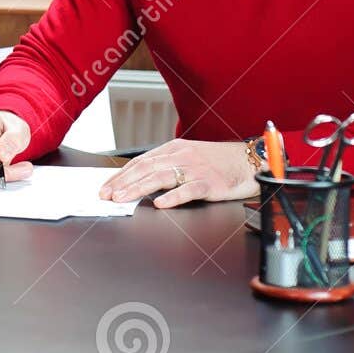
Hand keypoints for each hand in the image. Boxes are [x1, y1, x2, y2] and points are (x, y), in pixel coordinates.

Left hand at [97, 139, 259, 208]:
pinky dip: (173, 196)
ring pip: (161, 177)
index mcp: (173, 149)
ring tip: (122, 198)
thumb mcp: (188, 157)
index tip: (105, 187)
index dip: (120, 175)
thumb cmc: (218, 162)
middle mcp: (181, 156)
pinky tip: (160, 203)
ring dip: (138, 188)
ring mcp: (195, 169)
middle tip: (106, 195)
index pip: (140, 162)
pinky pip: (189, 190)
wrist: (249, 160)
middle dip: (123, 183)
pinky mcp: (210, 183)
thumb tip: (139, 180)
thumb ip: (166, 165)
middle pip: (146, 169)